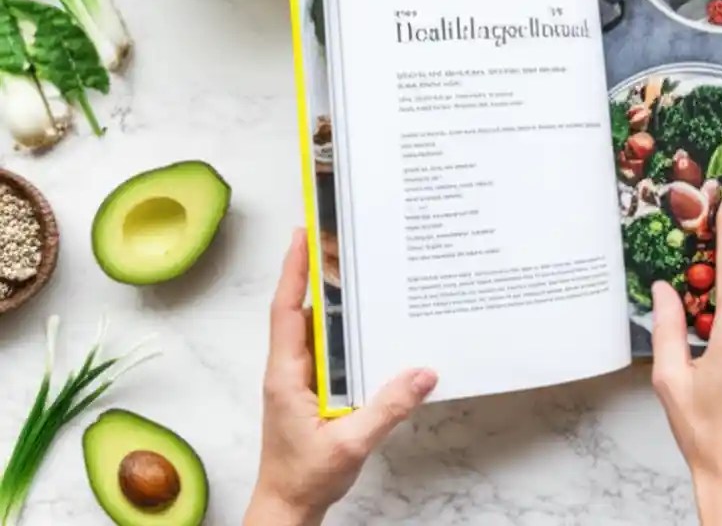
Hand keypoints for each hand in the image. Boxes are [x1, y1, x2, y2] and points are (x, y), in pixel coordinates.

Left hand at [245, 229, 438, 525]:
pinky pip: (324, 351)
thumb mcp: (350, 443)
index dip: (294, 271)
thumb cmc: (306, 479)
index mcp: (287, 374)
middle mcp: (289, 370)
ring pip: (312, 330)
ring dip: (329, 301)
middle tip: (338, 239)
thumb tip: (424, 373)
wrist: (287, 508)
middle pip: (298, 310)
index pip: (287, 310)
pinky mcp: (309, 392)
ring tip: (355, 272)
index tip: (303, 234)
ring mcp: (298, 381)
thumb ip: (387, 408)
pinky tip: (363, 326)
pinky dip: (340, 330)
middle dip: (314, 272)